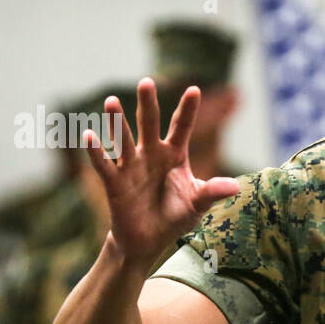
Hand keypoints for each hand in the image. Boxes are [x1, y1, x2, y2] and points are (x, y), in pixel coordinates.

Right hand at [82, 78, 239, 266]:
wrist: (149, 241)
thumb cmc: (175, 217)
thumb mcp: (197, 204)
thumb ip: (211, 192)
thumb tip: (235, 187)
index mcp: (174, 154)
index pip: (181, 127)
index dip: (187, 110)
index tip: (194, 90)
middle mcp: (151, 154)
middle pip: (149, 125)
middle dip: (148, 104)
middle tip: (146, 82)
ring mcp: (131, 166)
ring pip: (123, 139)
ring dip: (117, 122)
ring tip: (112, 101)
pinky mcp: (114, 182)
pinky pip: (104, 164)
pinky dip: (96, 152)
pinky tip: (89, 135)